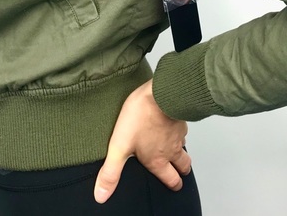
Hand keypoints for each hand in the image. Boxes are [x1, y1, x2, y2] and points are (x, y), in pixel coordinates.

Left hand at [94, 79, 190, 203]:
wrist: (161, 92)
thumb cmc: (141, 117)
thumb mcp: (119, 147)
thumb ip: (111, 172)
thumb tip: (102, 194)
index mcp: (158, 160)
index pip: (171, 179)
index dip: (174, 184)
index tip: (175, 185)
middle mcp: (171, 149)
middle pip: (184, 165)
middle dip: (182, 170)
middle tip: (180, 171)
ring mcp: (178, 133)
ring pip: (184, 146)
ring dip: (181, 149)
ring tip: (175, 148)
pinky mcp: (180, 117)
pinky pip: (182, 128)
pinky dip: (178, 130)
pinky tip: (171, 124)